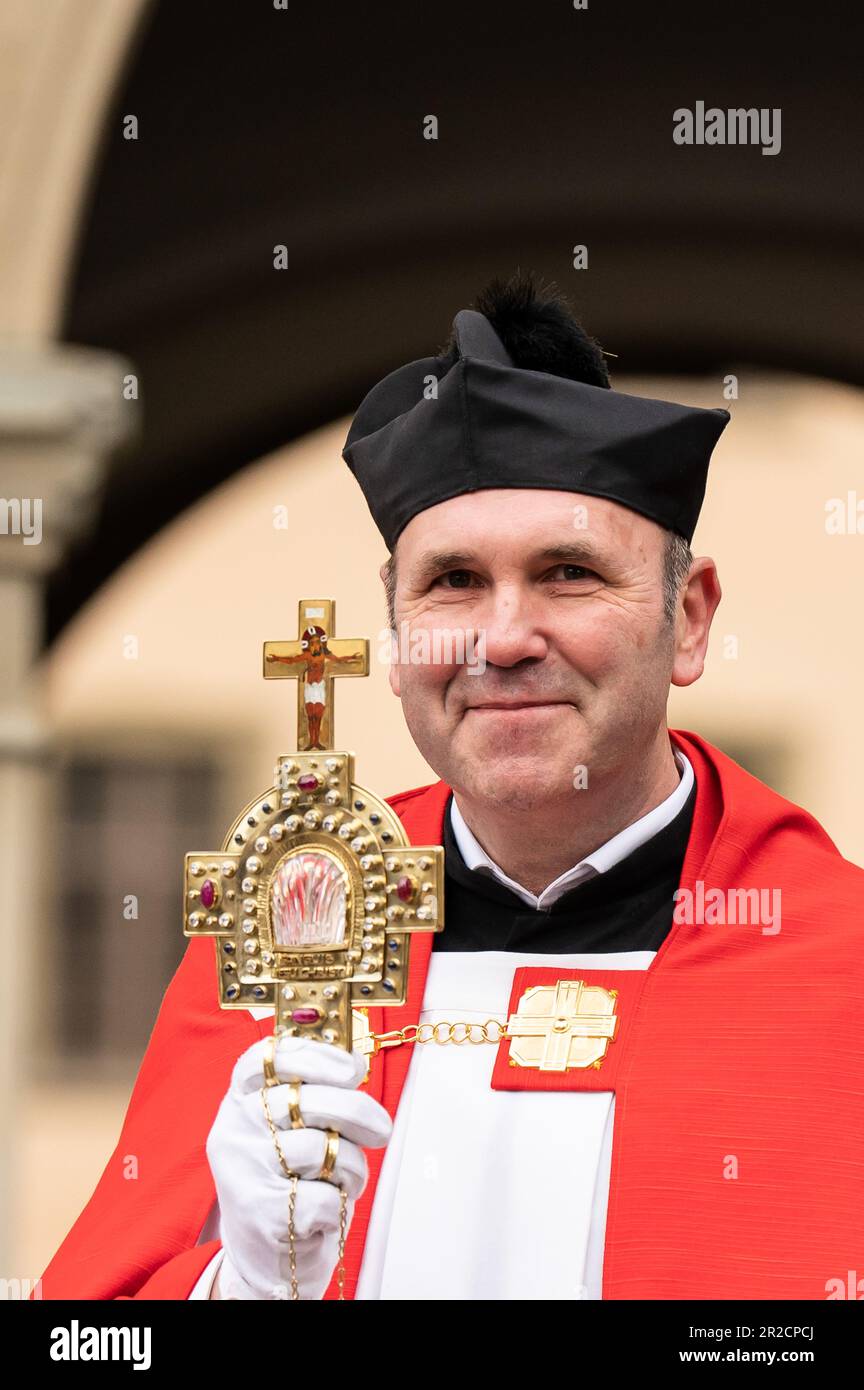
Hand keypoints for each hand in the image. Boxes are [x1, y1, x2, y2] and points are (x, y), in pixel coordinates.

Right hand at [205, 1034, 391, 1298]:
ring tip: (347, 1178)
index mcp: (238, 1102)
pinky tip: (331, 1205)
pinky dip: (341, 1198)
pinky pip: (325, 1193)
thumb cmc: (288, 1182)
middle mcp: (233, 1131)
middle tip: (381, 1128)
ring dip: (351, 1165)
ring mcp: (244, 1171)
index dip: (315, 1055)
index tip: (352, 1067)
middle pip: (304, 1099)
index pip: (267, 1057)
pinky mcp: (262, 1213)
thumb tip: (354, 1063)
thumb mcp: (287, 1131)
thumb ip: (310, 1094)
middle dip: (356, 1110)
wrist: (266, 1258)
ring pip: (320, 1147)